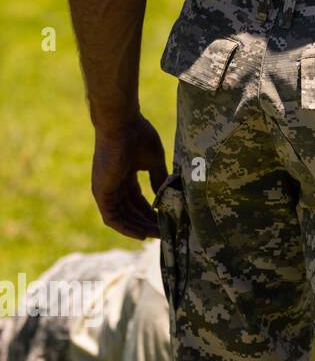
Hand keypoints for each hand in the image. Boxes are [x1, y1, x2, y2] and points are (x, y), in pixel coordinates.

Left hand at [91, 114, 168, 238]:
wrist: (122, 124)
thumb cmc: (139, 136)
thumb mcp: (153, 161)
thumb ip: (158, 178)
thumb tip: (166, 194)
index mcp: (125, 176)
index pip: (139, 201)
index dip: (152, 212)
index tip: (168, 221)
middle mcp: (113, 185)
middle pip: (132, 211)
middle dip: (148, 223)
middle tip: (166, 233)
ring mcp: (106, 190)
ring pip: (123, 217)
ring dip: (139, 228)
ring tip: (158, 236)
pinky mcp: (102, 192)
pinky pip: (112, 218)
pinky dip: (126, 228)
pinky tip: (141, 235)